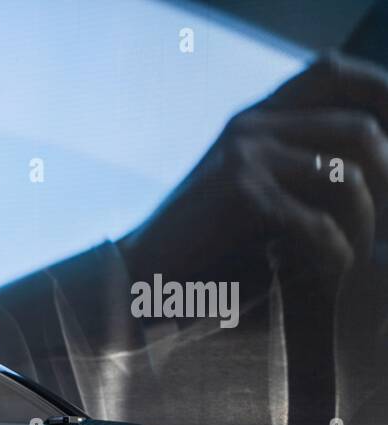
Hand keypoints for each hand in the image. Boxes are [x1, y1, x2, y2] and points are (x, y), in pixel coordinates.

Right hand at [119, 52, 387, 293]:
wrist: (135, 278)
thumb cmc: (198, 249)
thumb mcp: (248, 195)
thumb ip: (293, 170)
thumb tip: (371, 170)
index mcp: (253, 118)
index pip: (331, 72)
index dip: (382, 92)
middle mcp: (250, 126)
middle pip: (359, 130)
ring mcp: (244, 156)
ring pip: (346, 176)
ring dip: (367, 227)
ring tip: (359, 260)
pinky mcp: (240, 195)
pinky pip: (317, 223)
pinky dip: (335, 256)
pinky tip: (332, 275)